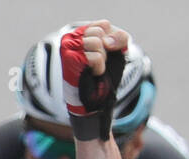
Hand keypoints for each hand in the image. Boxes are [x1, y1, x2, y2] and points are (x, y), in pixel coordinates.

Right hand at [59, 21, 128, 139]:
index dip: (113, 42)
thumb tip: (106, 41)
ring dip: (102, 61)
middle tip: (99, 65)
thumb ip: (119, 38)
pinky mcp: (70, 58)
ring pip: (97, 43)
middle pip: (100, 32)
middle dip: (106, 52)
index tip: (107, 55)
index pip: (104, 24)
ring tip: (95, 70)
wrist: (95, 102)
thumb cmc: (104, 79)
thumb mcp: (118, 54)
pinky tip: (92, 74)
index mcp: (82, 33)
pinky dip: (99, 68)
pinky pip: (96, 57)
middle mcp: (72, 36)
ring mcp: (68, 46)